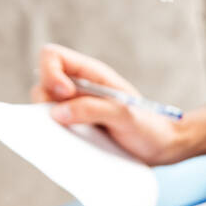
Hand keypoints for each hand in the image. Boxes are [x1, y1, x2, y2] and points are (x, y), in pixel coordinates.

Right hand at [31, 43, 190, 164]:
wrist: (163, 149)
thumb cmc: (149, 127)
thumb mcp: (124, 116)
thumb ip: (91, 109)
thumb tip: (56, 114)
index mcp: (91, 74)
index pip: (52, 57)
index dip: (50, 73)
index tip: (65, 94)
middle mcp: (79, 89)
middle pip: (42, 85)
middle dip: (46, 102)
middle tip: (67, 122)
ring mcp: (77, 110)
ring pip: (46, 110)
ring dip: (50, 123)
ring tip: (74, 138)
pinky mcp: (78, 130)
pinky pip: (57, 130)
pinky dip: (57, 138)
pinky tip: (71, 149)